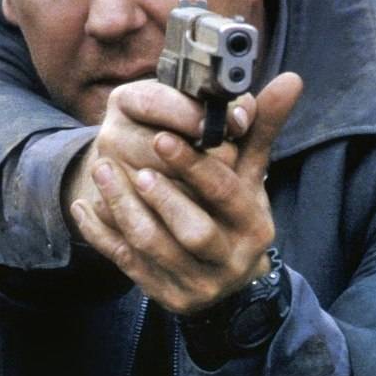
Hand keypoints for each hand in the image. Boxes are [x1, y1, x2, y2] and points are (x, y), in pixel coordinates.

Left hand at [70, 73, 303, 313]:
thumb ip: (261, 128)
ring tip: (101, 173)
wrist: (228, 278)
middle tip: (134, 166)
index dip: (195, 166)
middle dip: (162, 197)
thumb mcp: (250, 173)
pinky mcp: (165, 295)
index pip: (226, 194)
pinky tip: (84, 206)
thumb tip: (291, 79)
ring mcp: (197, 284)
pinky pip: (126, 265)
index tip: (163, 137)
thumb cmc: (237, 212)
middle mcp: (231, 261)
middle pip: (194, 231)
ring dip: (124, 210)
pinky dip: (102, 235)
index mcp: (255, 226)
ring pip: (154, 249)